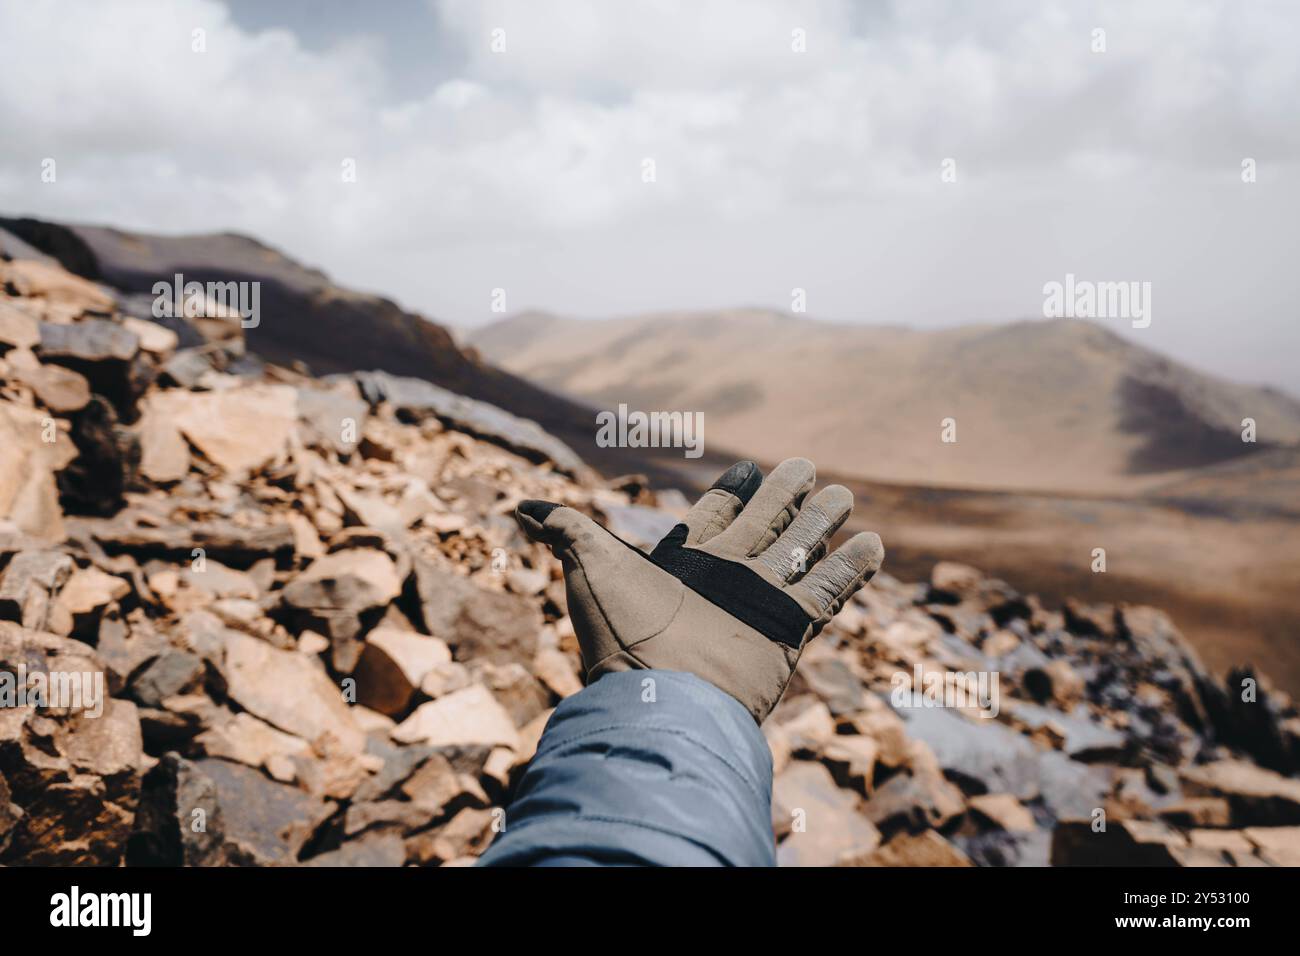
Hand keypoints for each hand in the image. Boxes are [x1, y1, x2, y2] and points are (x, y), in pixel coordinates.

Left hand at [515, 458, 883, 721]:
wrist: (660, 700)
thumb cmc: (621, 634)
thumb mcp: (587, 566)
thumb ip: (564, 528)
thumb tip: (519, 506)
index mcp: (682, 562)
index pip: (713, 516)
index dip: (730, 492)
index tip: (745, 467)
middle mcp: (724, 579)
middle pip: (763, 526)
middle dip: (784, 496)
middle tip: (806, 467)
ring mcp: (758, 603)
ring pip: (799, 551)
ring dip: (822, 522)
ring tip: (844, 494)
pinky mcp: (788, 629)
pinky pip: (828, 592)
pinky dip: (851, 568)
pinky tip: (871, 544)